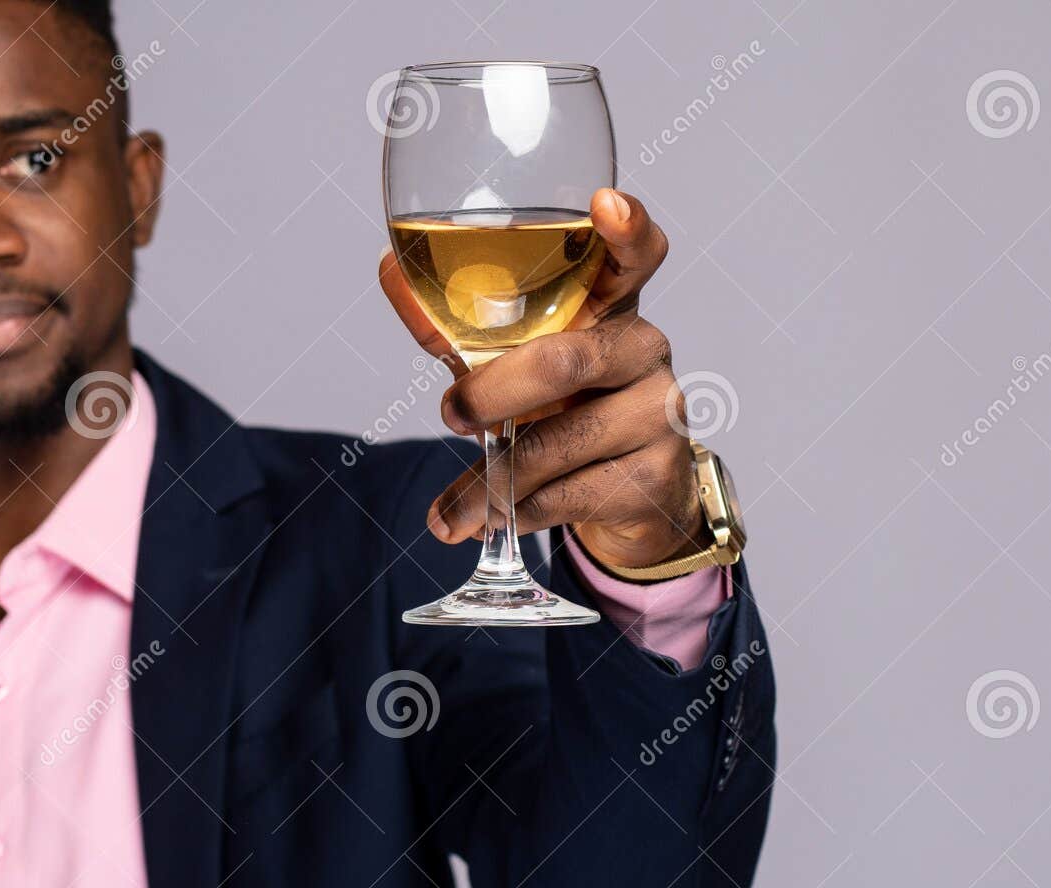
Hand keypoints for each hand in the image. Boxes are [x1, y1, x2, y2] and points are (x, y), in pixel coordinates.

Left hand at [378, 188, 708, 570]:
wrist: (632, 495)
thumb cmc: (564, 407)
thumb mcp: (513, 362)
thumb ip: (458, 324)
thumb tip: (391, 270)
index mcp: (612, 305)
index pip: (637, 252)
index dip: (625, 227)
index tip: (604, 204)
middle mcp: (644, 349)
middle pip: (563, 361)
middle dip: (492, 396)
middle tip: (450, 416)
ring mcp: (659, 412)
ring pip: (560, 444)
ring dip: (491, 482)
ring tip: (450, 512)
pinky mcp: (655, 475)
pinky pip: (569, 496)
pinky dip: (518, 513)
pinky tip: (496, 520)